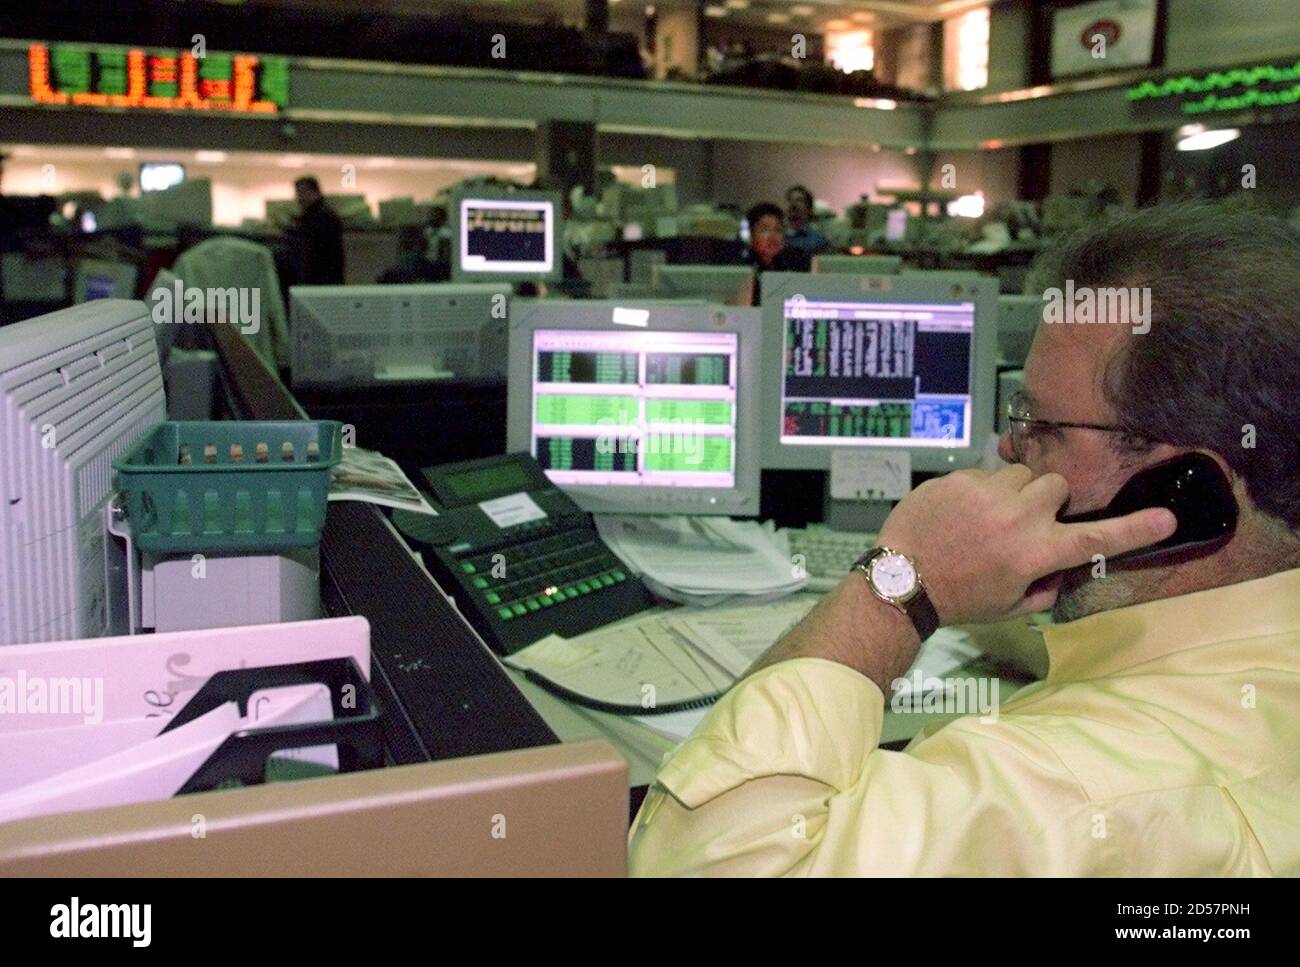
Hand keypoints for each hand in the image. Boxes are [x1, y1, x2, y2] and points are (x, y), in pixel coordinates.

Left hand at [876, 464, 1176, 624]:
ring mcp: (988, 493)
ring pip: (1021, 475)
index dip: (1136, 529)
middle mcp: (1020, 517)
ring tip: (987, 517)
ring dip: (1013, 492)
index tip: (1166, 518)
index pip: (1098, 537)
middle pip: (1057, 486)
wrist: (900, 580)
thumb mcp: (1011, 606)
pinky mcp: (959, 478)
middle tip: (1024, 523)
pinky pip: (985, 474)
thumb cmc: (959, 598)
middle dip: (1047, 502)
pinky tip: (958, 513)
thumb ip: (1047, 585)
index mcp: (1038, 552)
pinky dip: (979, 490)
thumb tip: (1064, 566)